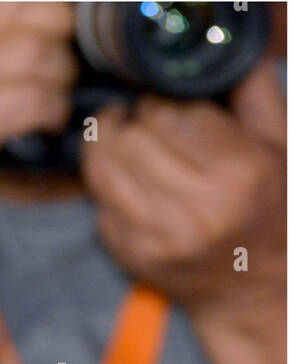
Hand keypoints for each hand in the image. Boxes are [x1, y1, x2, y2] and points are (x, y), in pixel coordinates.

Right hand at [0, 2, 76, 225]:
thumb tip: (50, 2)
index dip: (43, 2)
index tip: (48, 23)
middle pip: (27, 6)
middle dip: (59, 29)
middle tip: (57, 56)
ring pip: (36, 52)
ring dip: (61, 73)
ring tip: (55, 90)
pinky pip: (33, 100)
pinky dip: (55, 108)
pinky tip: (49, 119)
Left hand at [80, 60, 286, 320]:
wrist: (254, 290)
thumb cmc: (272, 211)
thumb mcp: (283, 149)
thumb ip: (255, 99)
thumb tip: (215, 64)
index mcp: (239, 174)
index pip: (172, 116)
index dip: (159, 101)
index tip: (162, 102)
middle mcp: (196, 208)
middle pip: (130, 141)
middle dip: (128, 121)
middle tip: (135, 117)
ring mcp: (158, 238)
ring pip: (103, 172)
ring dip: (104, 147)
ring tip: (118, 137)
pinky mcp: (131, 257)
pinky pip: (99, 206)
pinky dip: (104, 187)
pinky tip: (123, 180)